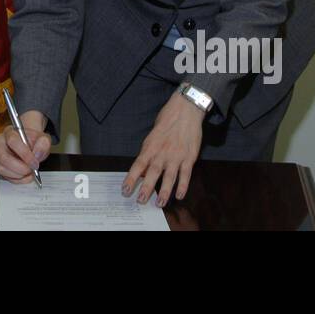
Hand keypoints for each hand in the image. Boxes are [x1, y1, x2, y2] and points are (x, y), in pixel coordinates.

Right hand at [0, 109, 51, 182]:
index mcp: (10, 132)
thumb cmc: (33, 141)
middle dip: (20, 168)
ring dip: (18, 175)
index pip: (12, 141)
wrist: (29, 145)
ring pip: (2, 169)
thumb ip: (43, 144)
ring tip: (29, 173)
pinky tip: (24, 176)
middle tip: (31, 170)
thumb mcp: (43, 139)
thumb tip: (36, 155)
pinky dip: (16, 179)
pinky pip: (4, 176)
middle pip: (3, 158)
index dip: (24, 154)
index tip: (34, 163)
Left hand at [122, 91, 204, 205]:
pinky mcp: (189, 157)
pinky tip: (179, 196)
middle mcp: (162, 153)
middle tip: (140, 201)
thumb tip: (143, 171)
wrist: (185, 110)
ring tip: (159, 203)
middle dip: (146, 188)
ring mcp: (176, 156)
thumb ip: (148, 153)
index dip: (131, 178)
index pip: (138, 165)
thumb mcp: (152, 135)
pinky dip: (183, 186)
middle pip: (153, 173)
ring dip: (164, 192)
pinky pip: (186, 175)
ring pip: (170, 177)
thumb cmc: (167, 121)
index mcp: (150, 147)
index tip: (125, 190)